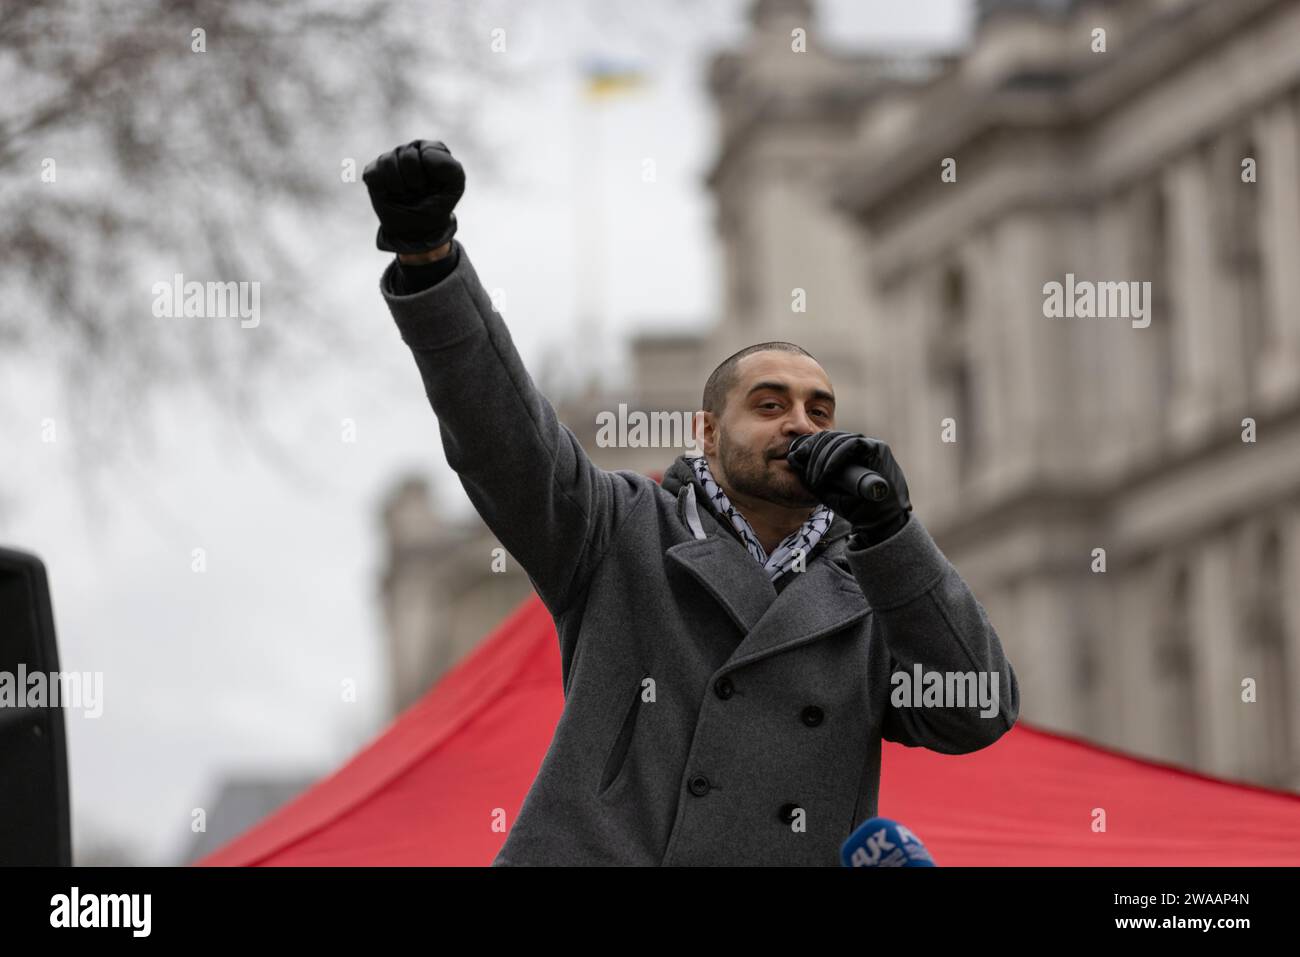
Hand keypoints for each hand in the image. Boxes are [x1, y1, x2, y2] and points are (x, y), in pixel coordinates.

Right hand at [363, 139, 465, 253]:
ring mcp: (390, 159)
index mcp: (430, 150)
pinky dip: (384, 188)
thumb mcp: (454, 188)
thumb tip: (425, 157)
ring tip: (405, 194)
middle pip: (407, 156)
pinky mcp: (373, 171)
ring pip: (388, 162)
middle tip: (419, 192)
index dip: (431, 174)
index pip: (427, 151)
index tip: (434, 186)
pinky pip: (373, 174)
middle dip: (415, 181)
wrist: (417, 229)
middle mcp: (409, 150)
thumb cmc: (436, 205)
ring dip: (399, 186)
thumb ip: (451, 168)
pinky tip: (392, 193)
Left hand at [785, 430, 911, 539]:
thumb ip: (813, 476)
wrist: (881, 520)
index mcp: (848, 452)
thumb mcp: (828, 491)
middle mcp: (859, 445)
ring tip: (816, 478)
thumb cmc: (856, 506)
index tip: (796, 458)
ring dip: (822, 457)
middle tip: (808, 475)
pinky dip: (836, 456)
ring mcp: (869, 445)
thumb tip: (794, 459)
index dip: (809, 446)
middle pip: (830, 437)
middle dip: (813, 453)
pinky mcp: (877, 449)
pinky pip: (852, 444)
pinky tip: (827, 471)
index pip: (826, 440)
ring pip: (839, 439)